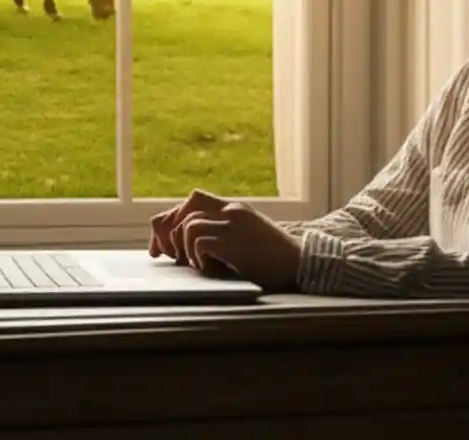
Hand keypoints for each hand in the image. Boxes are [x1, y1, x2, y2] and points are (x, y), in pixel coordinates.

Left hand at [149, 189, 301, 291]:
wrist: (301, 263)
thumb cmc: (276, 257)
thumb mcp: (250, 236)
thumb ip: (226, 233)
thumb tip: (192, 243)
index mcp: (236, 208)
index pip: (195, 200)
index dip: (175, 218)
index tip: (166, 241)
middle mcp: (233, 211)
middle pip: (188, 206)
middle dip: (170, 229)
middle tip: (166, 253)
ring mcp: (233, 225)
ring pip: (189, 225)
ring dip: (186, 247)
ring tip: (196, 262)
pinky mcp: (233, 242)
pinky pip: (199, 242)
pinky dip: (197, 257)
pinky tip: (209, 268)